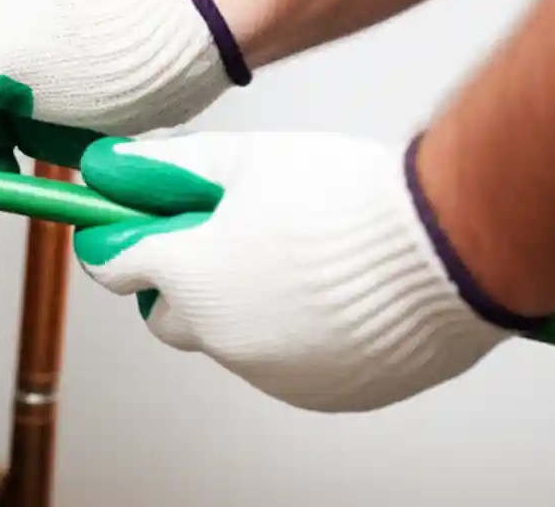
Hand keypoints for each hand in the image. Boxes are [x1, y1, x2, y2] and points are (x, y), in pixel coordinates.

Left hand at [73, 131, 511, 411]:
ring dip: (240, 307)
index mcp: (191, 276)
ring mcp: (270, 371)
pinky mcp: (318, 393)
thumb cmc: (344, 195)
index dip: (122, 241)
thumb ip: (169, 165)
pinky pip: (282, 365)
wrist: (449, 247)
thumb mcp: (248, 160)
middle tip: (220, 240)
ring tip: (293, 260)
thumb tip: (105, 164)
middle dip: (178, 283)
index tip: (134, 226)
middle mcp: (221, 336)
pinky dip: (289, 336)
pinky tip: (327, 297)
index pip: (114, 267)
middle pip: (166, 315)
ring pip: (228, 341)